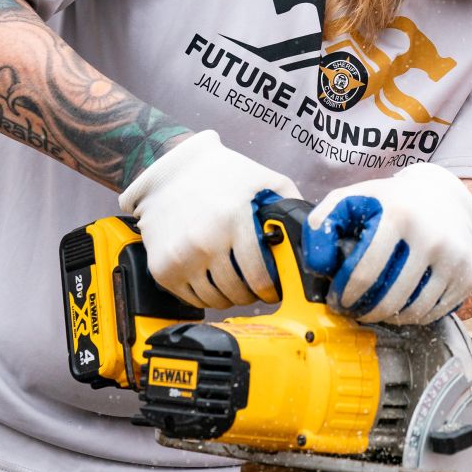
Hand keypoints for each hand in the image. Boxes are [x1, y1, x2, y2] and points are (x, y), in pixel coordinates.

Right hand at [118, 130, 300, 308]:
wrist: (168, 170)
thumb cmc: (221, 174)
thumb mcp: (263, 178)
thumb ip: (290, 202)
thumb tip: (310, 231)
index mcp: (234, 220)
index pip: (260, 276)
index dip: (271, 288)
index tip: (273, 288)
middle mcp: (205, 241)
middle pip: (237, 293)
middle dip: (252, 294)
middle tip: (255, 287)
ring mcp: (181, 258)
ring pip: (213, 300)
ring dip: (228, 297)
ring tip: (235, 284)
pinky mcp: (161, 268)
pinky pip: (190, 299)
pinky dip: (204, 295)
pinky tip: (212, 280)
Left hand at [305, 162, 471, 324]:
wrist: (444, 199)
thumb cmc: (389, 203)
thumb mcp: (351, 198)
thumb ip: (322, 225)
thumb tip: (319, 266)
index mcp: (399, 216)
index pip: (365, 273)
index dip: (346, 294)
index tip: (339, 299)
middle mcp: (433, 237)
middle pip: (390, 298)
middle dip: (364, 311)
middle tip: (355, 309)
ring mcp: (456, 258)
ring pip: (414, 311)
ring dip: (388, 317)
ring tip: (376, 307)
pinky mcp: (470, 276)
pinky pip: (435, 313)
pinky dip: (414, 316)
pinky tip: (402, 303)